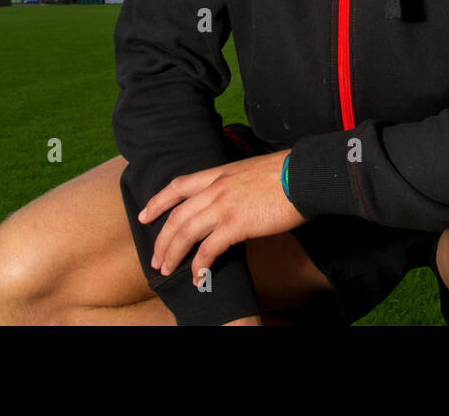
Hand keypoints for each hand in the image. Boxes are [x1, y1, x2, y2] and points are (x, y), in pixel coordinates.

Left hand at [139, 150, 303, 283]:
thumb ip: (235, 183)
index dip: (158, 201)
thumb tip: (232, 198)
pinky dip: (199, 265)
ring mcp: (225, 206)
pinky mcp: (237, 224)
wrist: (304, 176)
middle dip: (162, 239)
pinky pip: (208, 249)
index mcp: (219, 173)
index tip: (145, 215)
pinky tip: (198, 277)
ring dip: (172, 254)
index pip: (178, 186)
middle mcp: (216, 188)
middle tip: (155, 259)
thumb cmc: (286, 173)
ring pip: (186, 232)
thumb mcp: (251, 171)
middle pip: (177, 215)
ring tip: (167, 271)